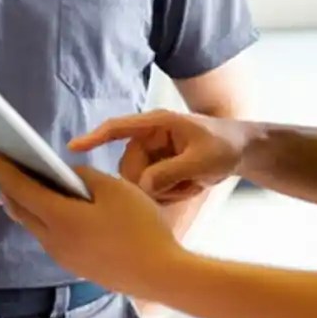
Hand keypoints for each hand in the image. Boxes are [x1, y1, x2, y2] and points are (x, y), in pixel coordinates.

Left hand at [0, 145, 185, 299]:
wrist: (160, 273)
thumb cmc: (140, 227)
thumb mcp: (115, 189)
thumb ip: (84, 177)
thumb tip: (66, 176)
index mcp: (60, 218)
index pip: (19, 186)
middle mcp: (53, 239)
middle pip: (19, 208)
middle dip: (4, 184)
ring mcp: (62, 255)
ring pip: (32, 224)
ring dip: (22, 202)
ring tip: (19, 181)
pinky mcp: (73, 264)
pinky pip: (47, 235)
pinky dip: (40, 216)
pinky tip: (51, 206)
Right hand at [69, 110, 247, 202]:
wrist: (244, 151)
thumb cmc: (225, 145)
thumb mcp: (202, 160)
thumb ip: (170, 172)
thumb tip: (142, 186)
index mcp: (157, 124)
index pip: (118, 128)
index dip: (94, 138)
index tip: (72, 148)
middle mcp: (150, 138)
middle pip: (129, 169)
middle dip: (152, 184)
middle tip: (183, 186)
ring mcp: (154, 154)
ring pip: (140, 184)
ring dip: (164, 191)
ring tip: (190, 185)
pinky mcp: (159, 169)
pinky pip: (152, 189)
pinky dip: (170, 194)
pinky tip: (189, 188)